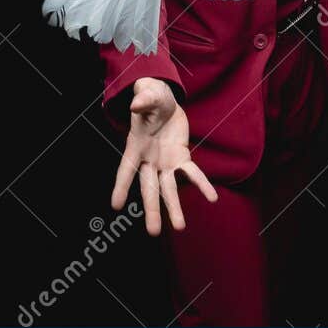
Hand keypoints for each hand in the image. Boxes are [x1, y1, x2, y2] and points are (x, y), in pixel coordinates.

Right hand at [110, 77, 217, 234]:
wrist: (164, 101)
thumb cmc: (151, 98)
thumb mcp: (148, 95)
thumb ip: (143, 100)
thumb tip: (136, 104)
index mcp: (135, 146)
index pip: (126, 169)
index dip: (121, 186)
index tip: (116, 206)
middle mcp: (149, 160)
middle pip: (149, 188)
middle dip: (152, 209)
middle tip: (153, 232)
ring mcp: (165, 162)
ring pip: (168, 188)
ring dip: (174, 207)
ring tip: (180, 227)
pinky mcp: (180, 158)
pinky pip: (192, 173)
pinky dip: (201, 185)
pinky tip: (212, 198)